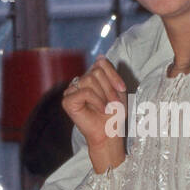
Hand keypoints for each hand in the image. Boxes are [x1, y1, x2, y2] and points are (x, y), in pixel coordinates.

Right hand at [62, 57, 127, 173]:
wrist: (109, 133)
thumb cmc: (113, 114)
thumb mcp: (117, 90)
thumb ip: (110, 73)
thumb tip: (99, 56)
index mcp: (91, 77)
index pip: (101, 63)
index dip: (113, 75)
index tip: (122, 89)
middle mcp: (80, 81)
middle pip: (96, 71)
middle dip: (110, 88)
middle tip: (114, 103)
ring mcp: (72, 90)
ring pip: (90, 79)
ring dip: (104, 95)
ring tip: (107, 108)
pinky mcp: (67, 100)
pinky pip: (85, 92)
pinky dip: (96, 101)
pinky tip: (100, 110)